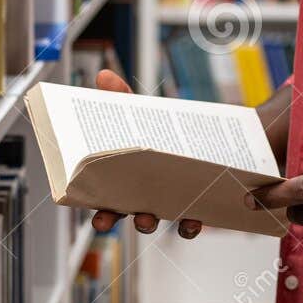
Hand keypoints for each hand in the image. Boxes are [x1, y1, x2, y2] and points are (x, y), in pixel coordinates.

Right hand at [90, 69, 202, 239]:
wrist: (206, 133)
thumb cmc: (163, 130)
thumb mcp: (142, 112)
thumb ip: (123, 96)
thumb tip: (104, 77)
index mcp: (128, 179)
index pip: (108, 201)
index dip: (102, 214)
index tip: (96, 218)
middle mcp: (146, 196)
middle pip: (125, 214)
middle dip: (115, 221)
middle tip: (107, 221)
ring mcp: (169, 202)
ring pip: (156, 221)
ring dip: (148, 223)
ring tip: (147, 218)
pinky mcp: (194, 204)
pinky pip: (190, 222)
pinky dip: (190, 225)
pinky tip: (191, 221)